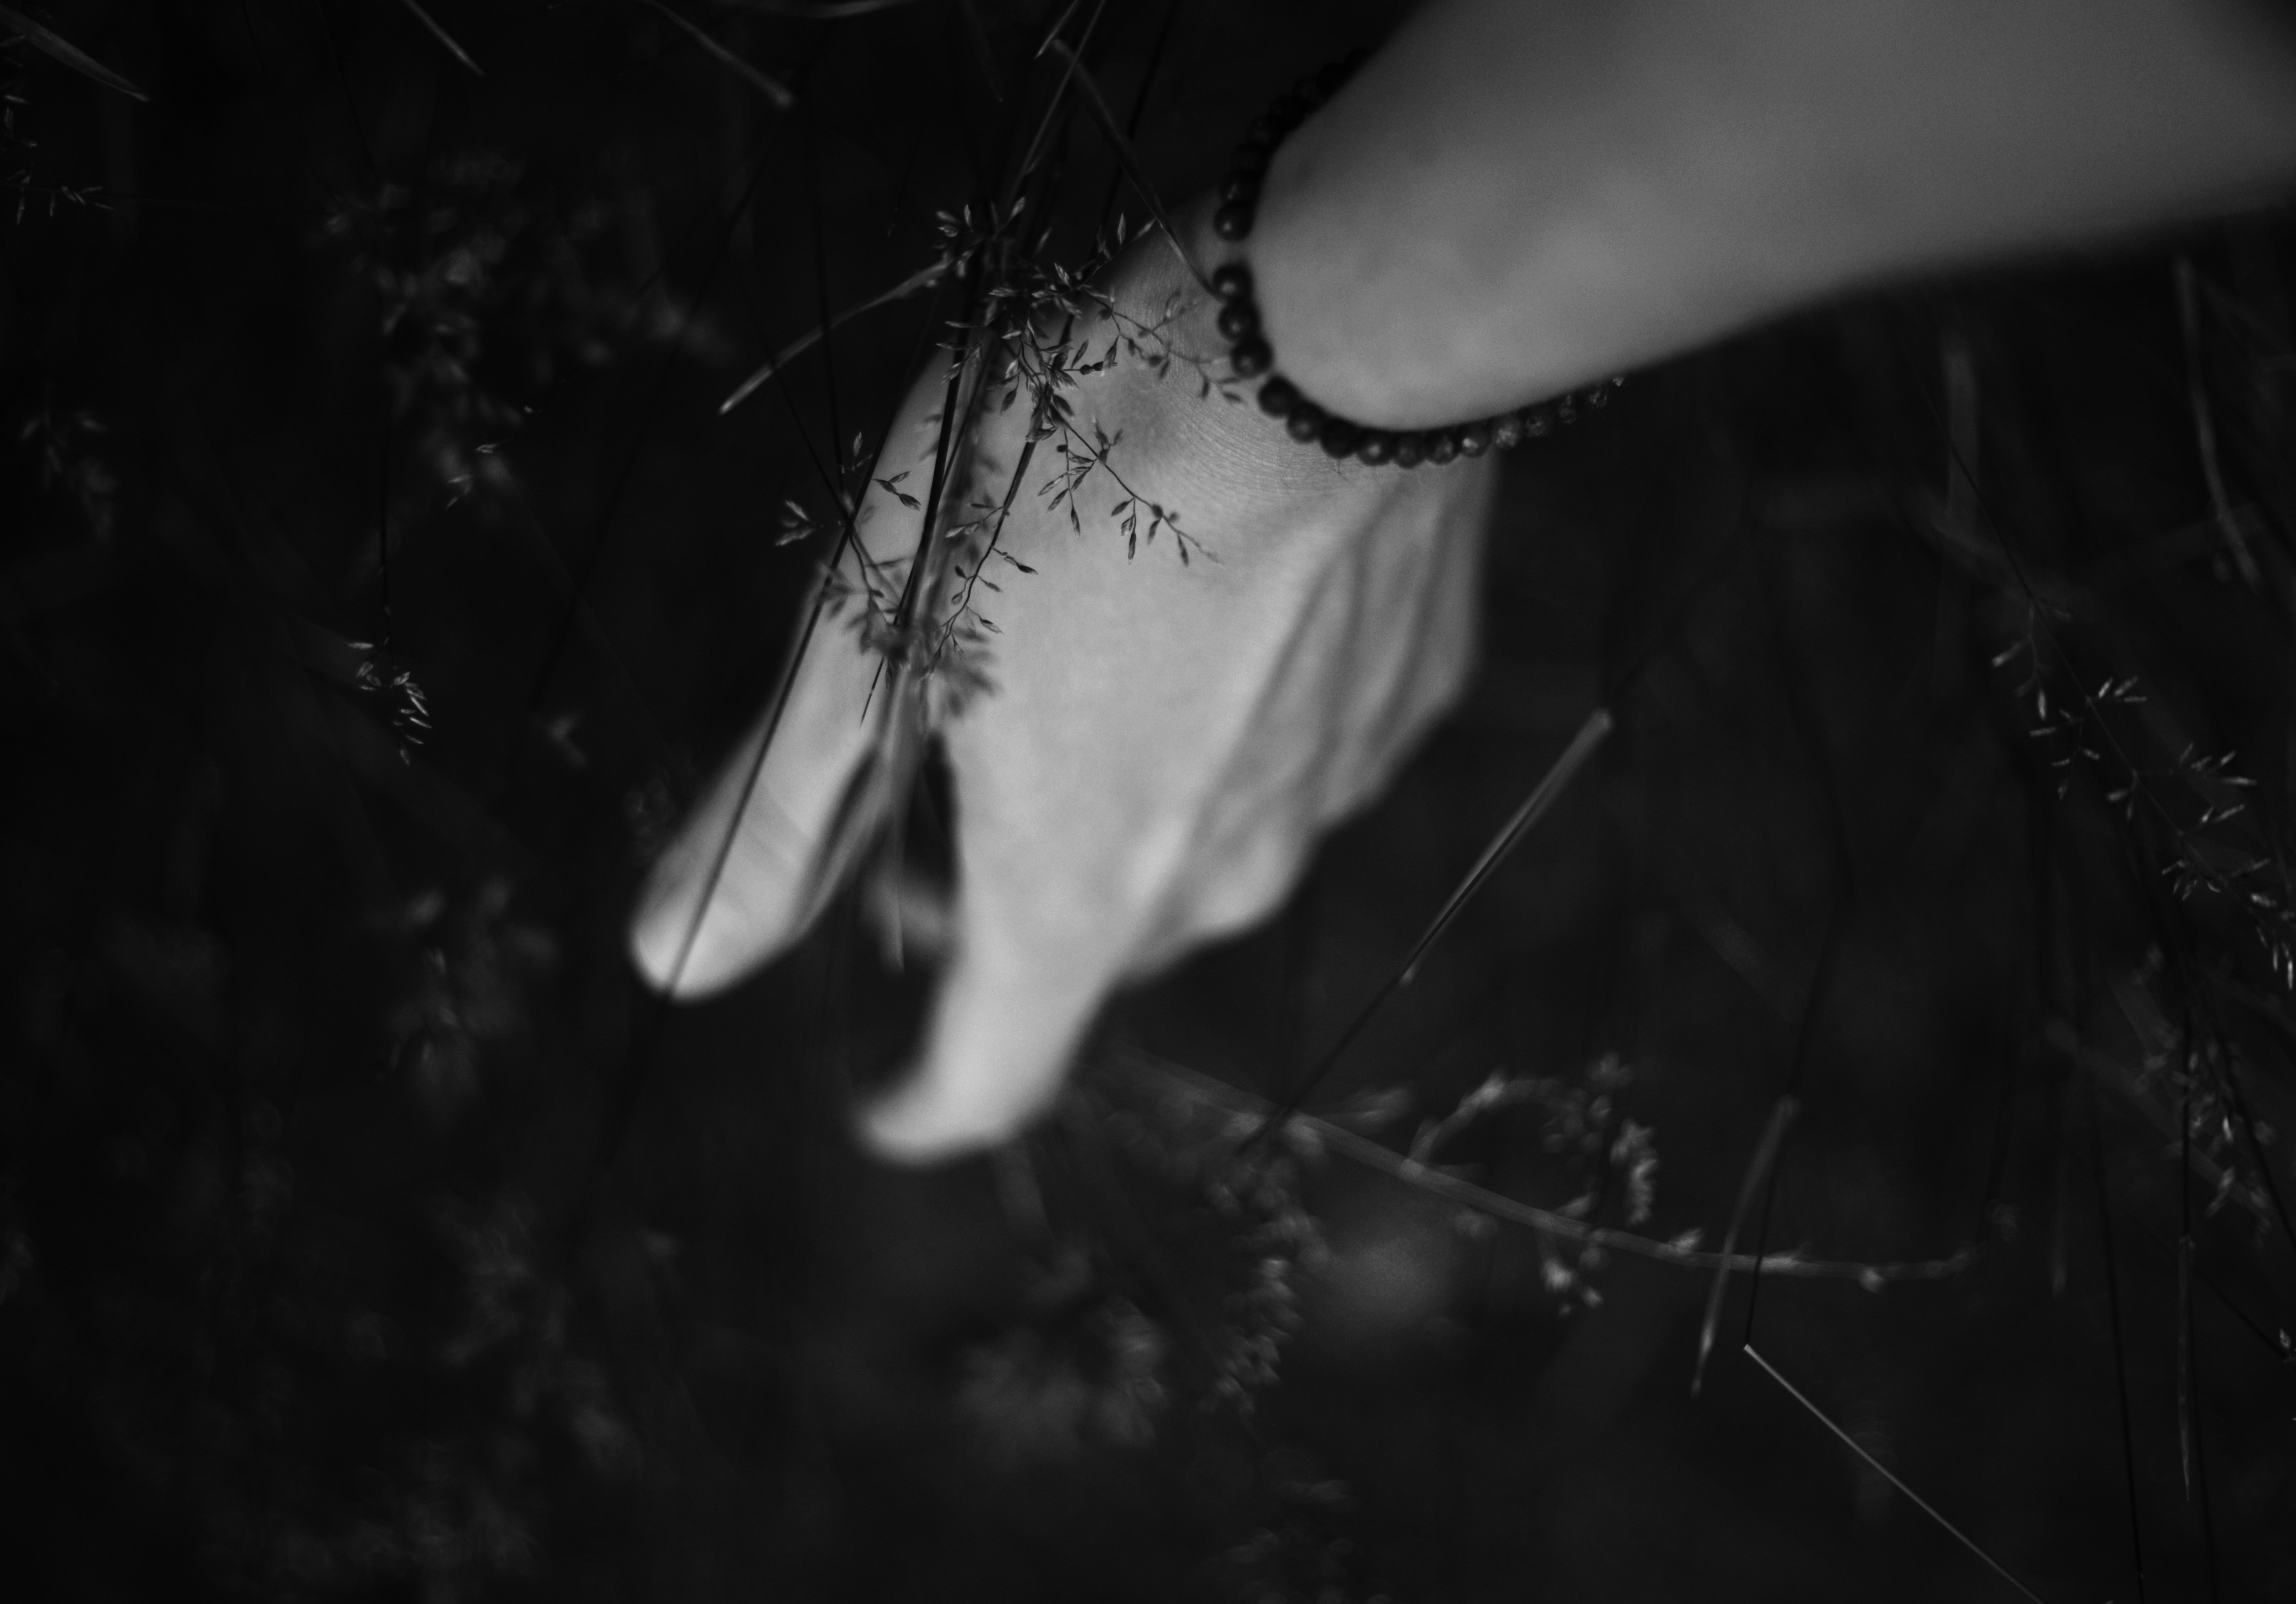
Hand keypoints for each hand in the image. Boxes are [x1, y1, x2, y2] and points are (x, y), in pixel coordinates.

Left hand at [628, 211, 1496, 1162]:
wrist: (1319, 321)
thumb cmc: (1066, 460)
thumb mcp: (867, 627)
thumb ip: (776, 819)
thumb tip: (668, 963)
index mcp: (1076, 885)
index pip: (994, 1077)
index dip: (924, 1102)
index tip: (880, 1100)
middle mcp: (1222, 877)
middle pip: (1091, 950)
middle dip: (1000, 912)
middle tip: (930, 799)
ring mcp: (1332, 790)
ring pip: (1199, 848)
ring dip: (1119, 806)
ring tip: (1064, 660)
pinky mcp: (1406, 695)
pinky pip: (1295, 754)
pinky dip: (1226, 722)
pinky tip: (1196, 597)